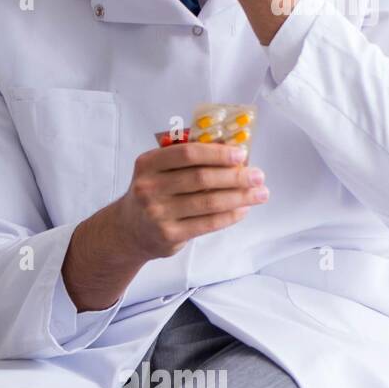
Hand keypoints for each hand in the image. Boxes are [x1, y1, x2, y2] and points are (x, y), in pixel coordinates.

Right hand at [111, 139, 268, 260]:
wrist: (128, 229)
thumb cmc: (152, 194)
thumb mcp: (157, 170)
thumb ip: (186, 160)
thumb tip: (232, 154)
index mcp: (148, 163)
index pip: (187, 153)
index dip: (217, 153)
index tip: (241, 154)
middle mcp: (149, 187)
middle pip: (201, 178)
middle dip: (235, 176)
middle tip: (258, 175)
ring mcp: (157, 212)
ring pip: (208, 202)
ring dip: (239, 197)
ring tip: (259, 194)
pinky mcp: (168, 234)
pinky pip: (207, 223)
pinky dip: (229, 216)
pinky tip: (243, 209)